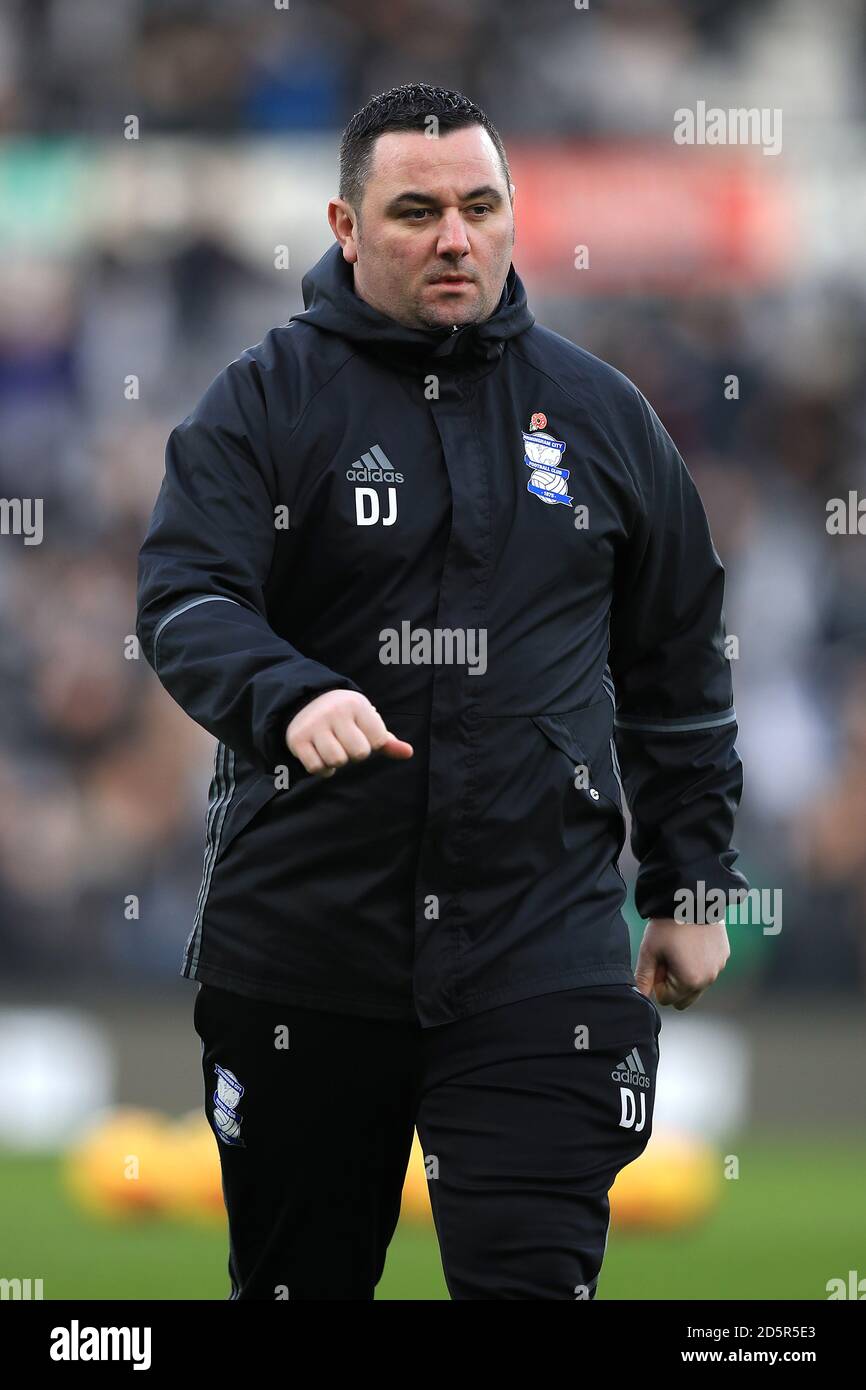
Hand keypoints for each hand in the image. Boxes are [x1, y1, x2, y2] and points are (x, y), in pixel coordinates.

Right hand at [285, 690, 413, 777]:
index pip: (378, 741)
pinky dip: (321, 768)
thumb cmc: (345, 717)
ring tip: (333, 749)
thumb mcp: (366, 721)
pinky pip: (316, 768)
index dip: (372, 744)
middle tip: (345, 743)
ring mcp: (314, 725)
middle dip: (354, 754)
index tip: (361, 733)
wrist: (306, 702)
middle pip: (359, 754)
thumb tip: (408, 753)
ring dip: (337, 762)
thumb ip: (387, 740)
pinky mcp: (297, 739)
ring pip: (337, 761)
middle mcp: (335, 712)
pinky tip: (320, 755)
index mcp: (357, 704)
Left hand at [633, 917, 729, 1010]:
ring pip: (697, 985)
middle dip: (673, 984)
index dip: (658, 982)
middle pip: (684, 998)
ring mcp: (719, 967)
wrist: (692, 898)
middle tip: (668, 959)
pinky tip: (692, 942)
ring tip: (680, 948)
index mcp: (690, 982)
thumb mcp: (649, 951)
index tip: (658, 962)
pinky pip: (709, 969)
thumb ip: (643, 978)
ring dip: (686, 974)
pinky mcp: (724, 955)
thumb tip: (640, 998)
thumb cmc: (667, 925)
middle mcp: (708, 979)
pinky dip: (699, 962)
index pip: (667, 999)